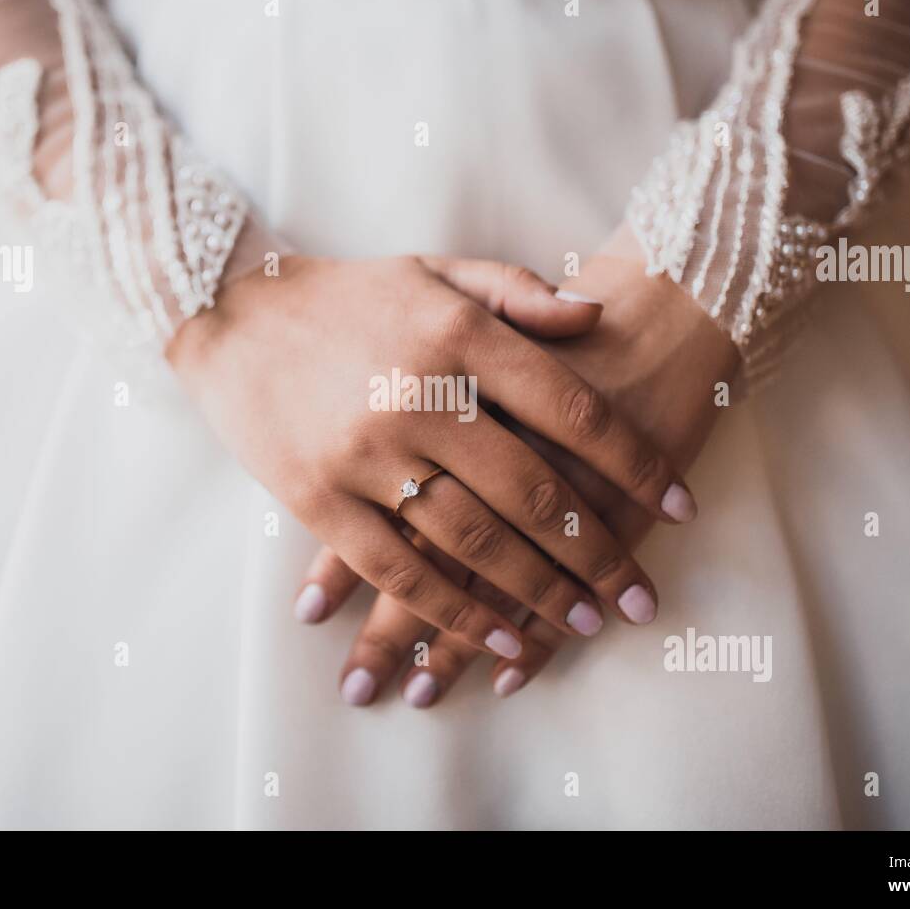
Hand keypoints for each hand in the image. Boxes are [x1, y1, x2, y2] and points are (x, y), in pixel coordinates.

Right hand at [169, 253, 695, 661]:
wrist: (230, 309)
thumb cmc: (347, 293)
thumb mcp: (435, 268)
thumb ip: (518, 291)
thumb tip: (596, 313)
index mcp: (457, 332)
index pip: (571, 408)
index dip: (635, 462)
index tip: (680, 508)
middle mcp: (418, 395)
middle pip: (532, 489)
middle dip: (598, 551)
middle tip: (640, 596)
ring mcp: (364, 453)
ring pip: (472, 539)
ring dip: (537, 591)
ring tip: (586, 625)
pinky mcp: (316, 499)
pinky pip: (397, 569)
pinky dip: (454, 612)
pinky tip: (498, 641)